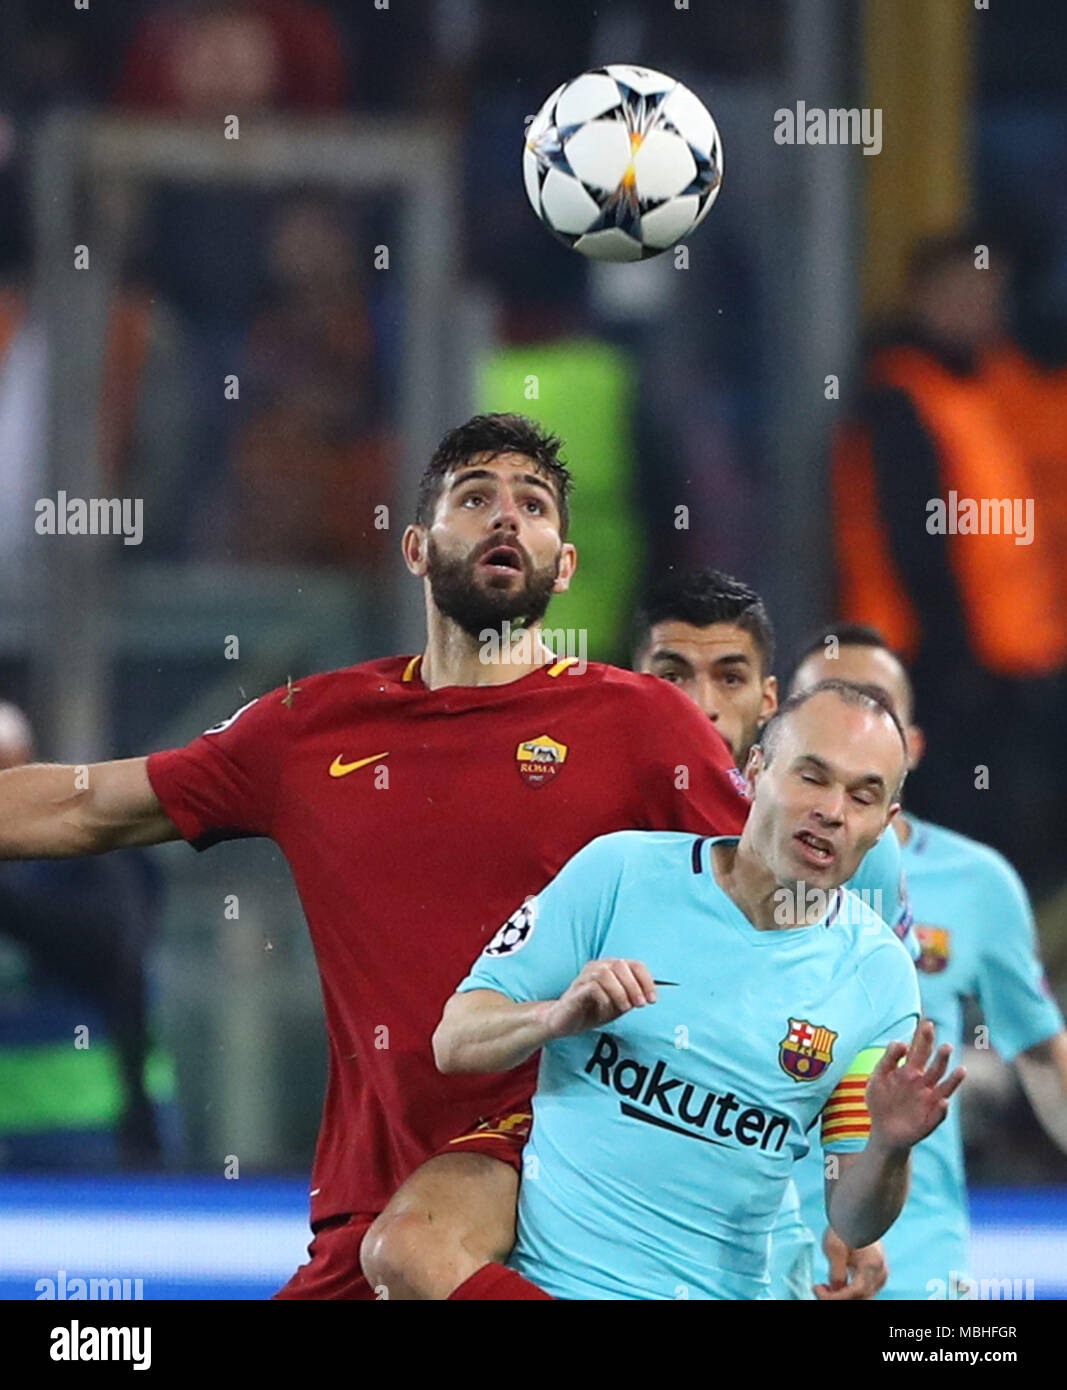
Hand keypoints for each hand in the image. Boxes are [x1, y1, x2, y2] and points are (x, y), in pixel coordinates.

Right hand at [543, 958, 656, 1039]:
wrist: (563, 1022)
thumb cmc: (592, 1010)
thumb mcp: (618, 1004)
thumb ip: (632, 997)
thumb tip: (651, 996)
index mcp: (611, 968)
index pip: (634, 964)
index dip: (647, 981)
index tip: (653, 1000)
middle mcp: (598, 967)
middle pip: (621, 965)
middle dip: (634, 985)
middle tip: (640, 1005)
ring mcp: (585, 977)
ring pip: (606, 973)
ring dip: (621, 991)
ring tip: (626, 1008)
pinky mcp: (576, 990)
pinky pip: (593, 987)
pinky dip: (605, 998)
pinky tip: (607, 1010)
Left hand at [814, 1227, 887, 1299]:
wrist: (856, 1213)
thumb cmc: (845, 1225)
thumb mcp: (834, 1247)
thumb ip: (836, 1272)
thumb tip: (835, 1290)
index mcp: (872, 1265)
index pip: (855, 1292)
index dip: (835, 1296)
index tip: (817, 1289)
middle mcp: (881, 1273)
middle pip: (860, 1297)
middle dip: (838, 1297)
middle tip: (820, 1290)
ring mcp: (881, 1274)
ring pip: (863, 1296)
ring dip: (844, 1296)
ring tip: (825, 1287)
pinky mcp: (877, 1274)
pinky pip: (864, 1290)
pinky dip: (850, 1292)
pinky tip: (837, 1284)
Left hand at [866, 1020, 964, 1151]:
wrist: (882, 1130)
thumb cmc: (881, 1100)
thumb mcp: (878, 1076)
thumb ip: (888, 1059)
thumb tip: (902, 1042)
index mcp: (910, 1071)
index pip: (919, 1051)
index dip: (923, 1038)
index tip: (928, 1023)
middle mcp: (924, 1084)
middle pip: (934, 1067)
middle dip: (941, 1057)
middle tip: (946, 1045)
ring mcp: (928, 1102)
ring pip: (944, 1089)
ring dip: (953, 1080)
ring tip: (961, 1070)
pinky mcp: (929, 1121)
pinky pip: (938, 1115)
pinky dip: (941, 1109)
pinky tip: (944, 1102)